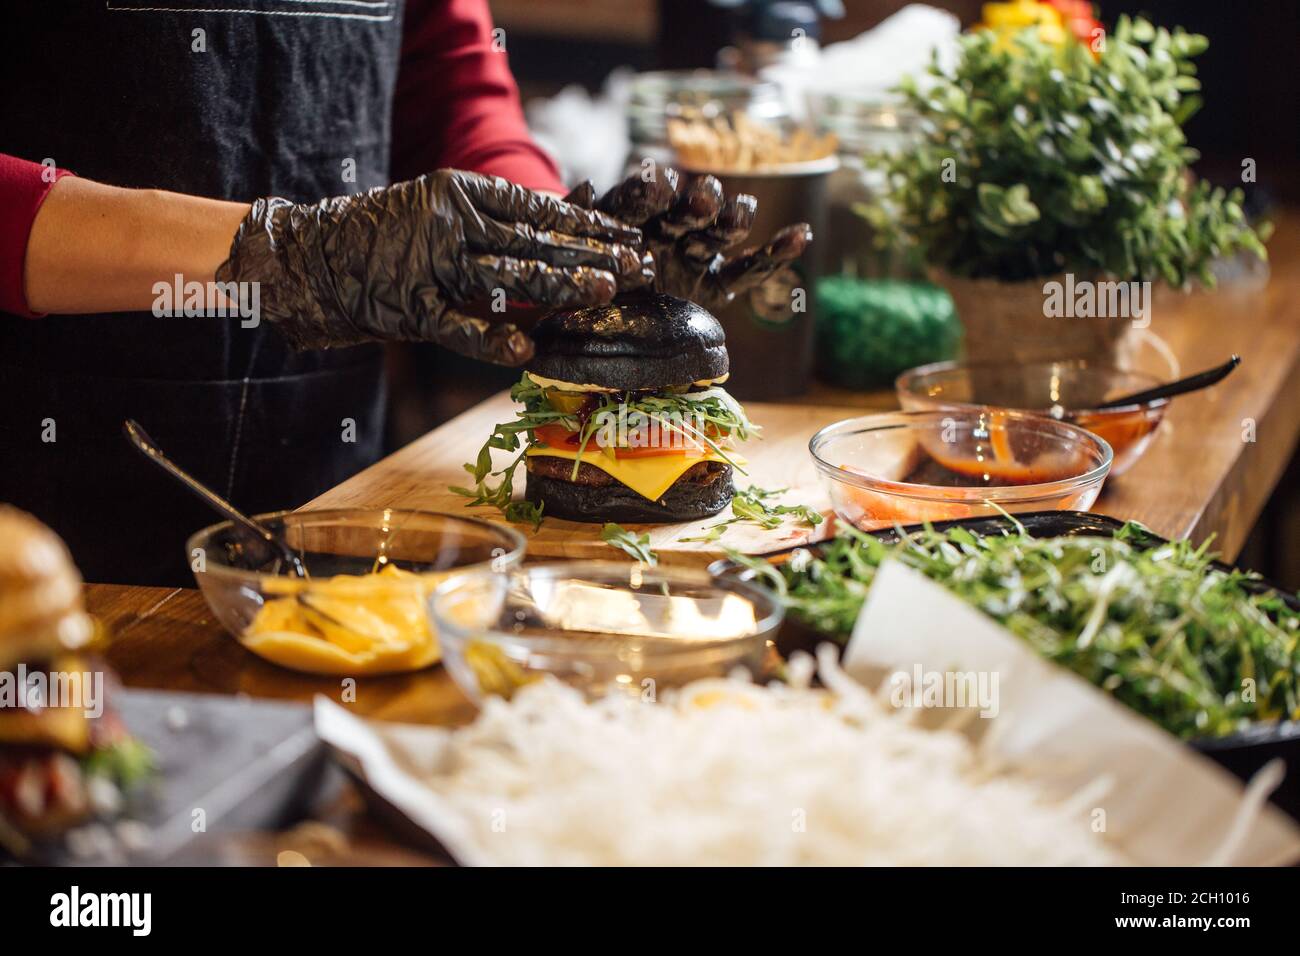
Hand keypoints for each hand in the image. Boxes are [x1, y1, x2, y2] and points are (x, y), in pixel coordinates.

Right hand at [216, 170, 651, 363]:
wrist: (315, 256)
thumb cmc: (390, 238)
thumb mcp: (444, 213)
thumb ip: (497, 224)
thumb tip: (568, 228)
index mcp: (461, 194)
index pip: (535, 209)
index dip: (584, 224)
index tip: (626, 237)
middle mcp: (450, 223)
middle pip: (531, 240)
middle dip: (586, 254)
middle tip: (634, 265)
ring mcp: (430, 264)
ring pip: (505, 275)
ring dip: (556, 286)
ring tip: (601, 293)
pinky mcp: (410, 306)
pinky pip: (456, 326)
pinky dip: (489, 339)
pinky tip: (524, 351)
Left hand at [565, 168, 811, 310]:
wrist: (598, 329)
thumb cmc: (585, 284)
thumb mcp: (576, 254)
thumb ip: (581, 221)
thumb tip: (586, 186)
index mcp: (631, 218)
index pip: (641, 199)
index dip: (650, 191)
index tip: (659, 181)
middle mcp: (667, 229)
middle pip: (686, 211)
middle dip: (696, 204)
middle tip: (702, 197)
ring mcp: (696, 254)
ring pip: (719, 232)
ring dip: (732, 218)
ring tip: (741, 212)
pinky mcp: (717, 284)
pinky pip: (748, 270)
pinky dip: (774, 255)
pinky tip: (800, 235)